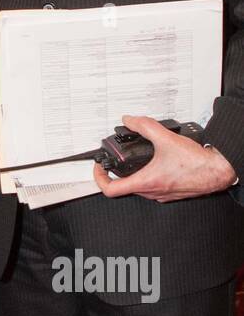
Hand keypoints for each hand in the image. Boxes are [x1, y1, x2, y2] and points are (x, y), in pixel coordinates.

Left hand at [93, 114, 237, 203]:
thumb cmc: (196, 162)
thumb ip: (145, 126)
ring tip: (133, 161)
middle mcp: (152, 192)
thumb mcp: (165, 138)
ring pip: (139, 188)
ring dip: (133, 175)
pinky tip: (154, 165)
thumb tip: (130, 120)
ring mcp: (161, 195)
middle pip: (124, 187)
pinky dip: (148, 176)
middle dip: (117, 173)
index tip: (99, 168)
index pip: (111, 190)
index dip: (99, 178)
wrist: (217, 171)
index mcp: (146, 182)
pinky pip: (153, 187)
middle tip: (114, 161)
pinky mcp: (171, 193)